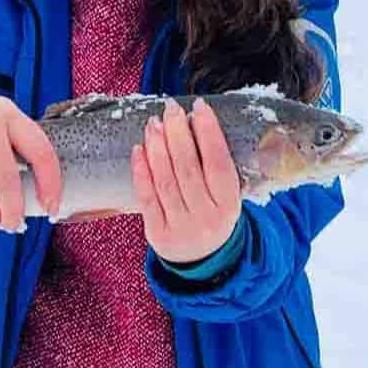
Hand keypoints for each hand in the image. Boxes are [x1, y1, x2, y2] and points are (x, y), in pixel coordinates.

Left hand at [131, 96, 241, 264]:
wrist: (203, 260)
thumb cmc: (213, 215)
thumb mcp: (226, 196)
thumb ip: (216, 167)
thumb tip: (195, 121)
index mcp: (229, 205)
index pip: (219, 163)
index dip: (209, 133)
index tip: (199, 107)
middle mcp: (206, 217)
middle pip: (188, 168)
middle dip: (178, 134)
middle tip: (170, 109)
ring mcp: (181, 227)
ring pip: (166, 181)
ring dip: (157, 148)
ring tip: (153, 124)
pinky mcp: (158, 233)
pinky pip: (147, 197)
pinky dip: (141, 171)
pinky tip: (138, 149)